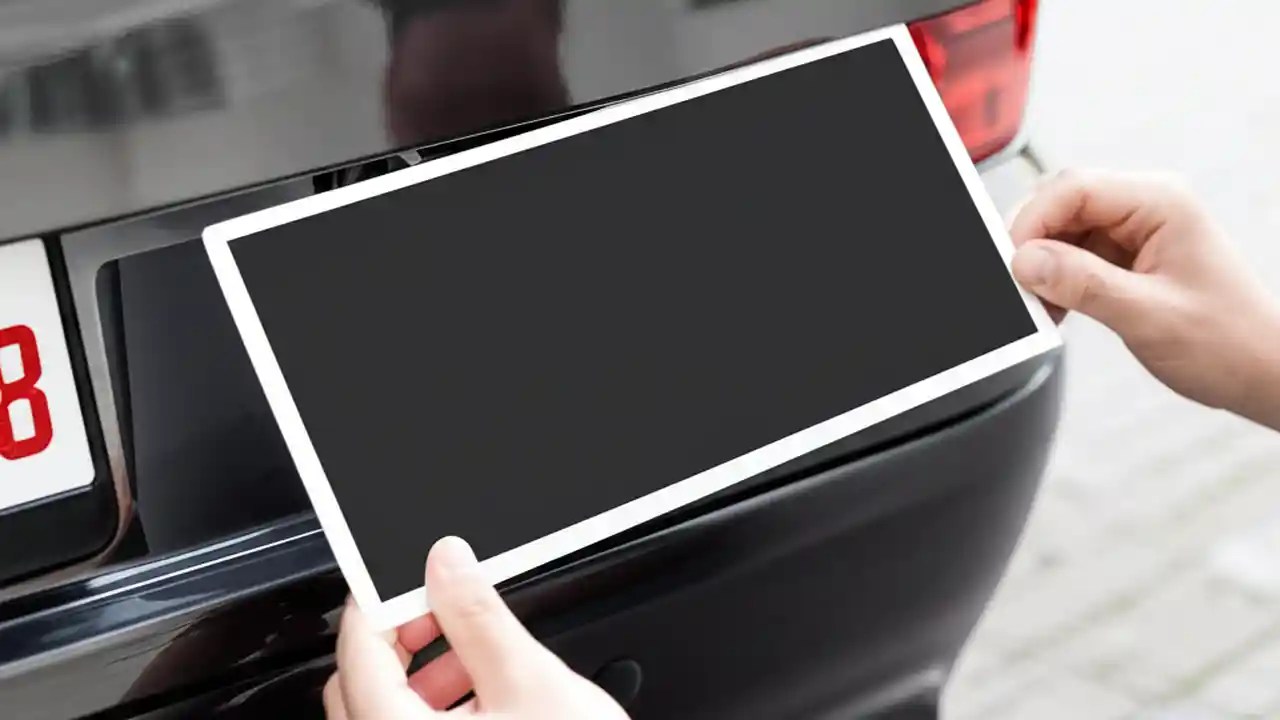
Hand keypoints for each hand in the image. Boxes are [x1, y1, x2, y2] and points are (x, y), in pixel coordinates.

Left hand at [323, 536, 629, 718]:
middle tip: (449, 612)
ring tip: (476, 660)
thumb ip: (480, 617)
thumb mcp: (531, 683)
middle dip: (402, 639)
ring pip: (382, 718)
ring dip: (419, 678)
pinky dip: (432, 716)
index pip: (356, 649)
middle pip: (359, 686)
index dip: (385, 601)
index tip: (422, 578)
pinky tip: (484, 705)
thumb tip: (447, 565)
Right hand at [1009, 169, 1279, 429]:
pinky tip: (1053, 307)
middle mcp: (1147, 208)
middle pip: (1061, 204)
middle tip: (1016, 286)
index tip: (1010, 263)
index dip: (1032, 221)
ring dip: (1042, 266)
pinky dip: (1055, 281)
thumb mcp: (1149, 315)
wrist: (1262, 372)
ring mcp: (1135, 231)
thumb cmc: (1230, 342)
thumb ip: (1083, 284)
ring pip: (1062, 231)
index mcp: (1162, 203)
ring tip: (1039, 305)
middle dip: (1031, 244)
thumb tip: (1025, 261)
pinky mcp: (1125, 257)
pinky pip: (1073, 256)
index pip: (1073, 188)